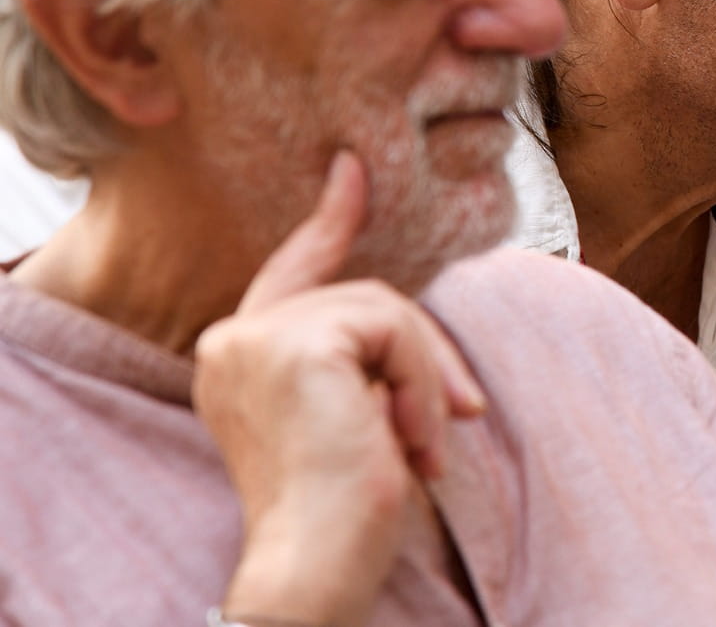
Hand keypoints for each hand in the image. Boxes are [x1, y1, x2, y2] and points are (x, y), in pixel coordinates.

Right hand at [193, 152, 485, 626]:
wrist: (313, 567)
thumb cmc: (339, 511)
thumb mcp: (353, 416)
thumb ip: (361, 361)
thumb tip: (416, 329)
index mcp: (239, 356)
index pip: (292, 269)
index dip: (331, 219)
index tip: (354, 169)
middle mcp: (233, 338)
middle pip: (365, 295)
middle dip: (424, 354)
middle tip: (461, 418)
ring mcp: (258, 337)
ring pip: (387, 310)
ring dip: (426, 381)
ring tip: (421, 448)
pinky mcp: (296, 344)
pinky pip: (395, 330)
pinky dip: (422, 385)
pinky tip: (409, 441)